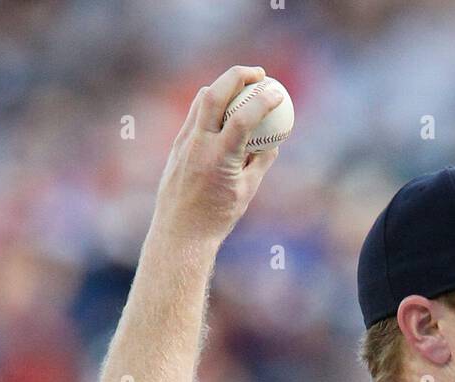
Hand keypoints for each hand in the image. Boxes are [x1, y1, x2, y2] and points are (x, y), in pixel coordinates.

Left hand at [151, 65, 283, 246]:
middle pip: (215, 94)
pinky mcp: (177, 145)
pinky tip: (225, 108)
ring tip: (243, 86)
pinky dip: (211, 104)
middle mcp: (198, 145)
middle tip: (259, 75)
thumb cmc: (217, 218)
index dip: (262, 101)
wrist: (180, 234)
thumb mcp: (246, 192)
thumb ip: (260, 163)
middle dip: (238, 76)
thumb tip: (273, 142)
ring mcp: (184, 143)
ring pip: (201, 100)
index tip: (278, 93)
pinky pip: (195, 115)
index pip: (242, 119)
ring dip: (223, 86)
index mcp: (219, 159)